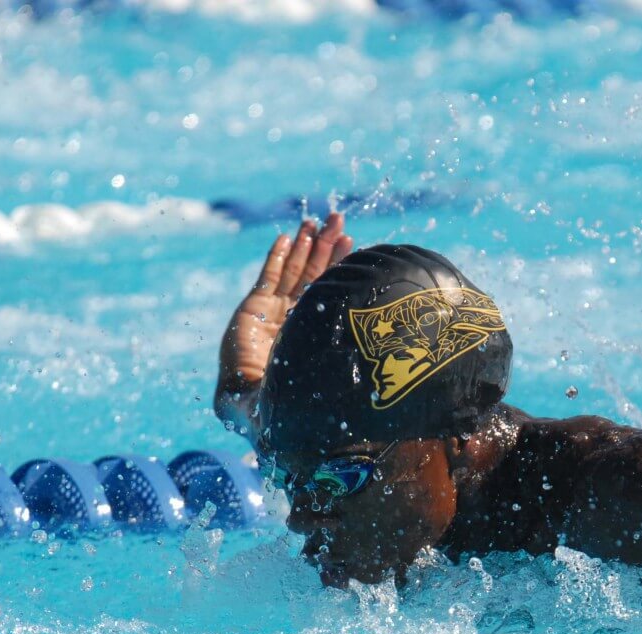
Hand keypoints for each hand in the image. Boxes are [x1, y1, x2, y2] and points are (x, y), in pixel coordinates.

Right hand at [216, 213, 352, 400]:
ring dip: (304, 244)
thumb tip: (389, 353)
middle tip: (338, 219)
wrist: (254, 407)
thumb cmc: (292, 398)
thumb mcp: (328, 372)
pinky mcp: (252, 309)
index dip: (340, 265)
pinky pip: (268, 278)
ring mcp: (274, 310)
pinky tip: (289, 238)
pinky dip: (277, 257)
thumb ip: (348, 360)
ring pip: (292, 270)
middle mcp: (297, 316)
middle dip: (324, 245)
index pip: (330, 288)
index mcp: (317, 327)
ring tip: (316, 222)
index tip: (355, 243)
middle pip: (313, 272)